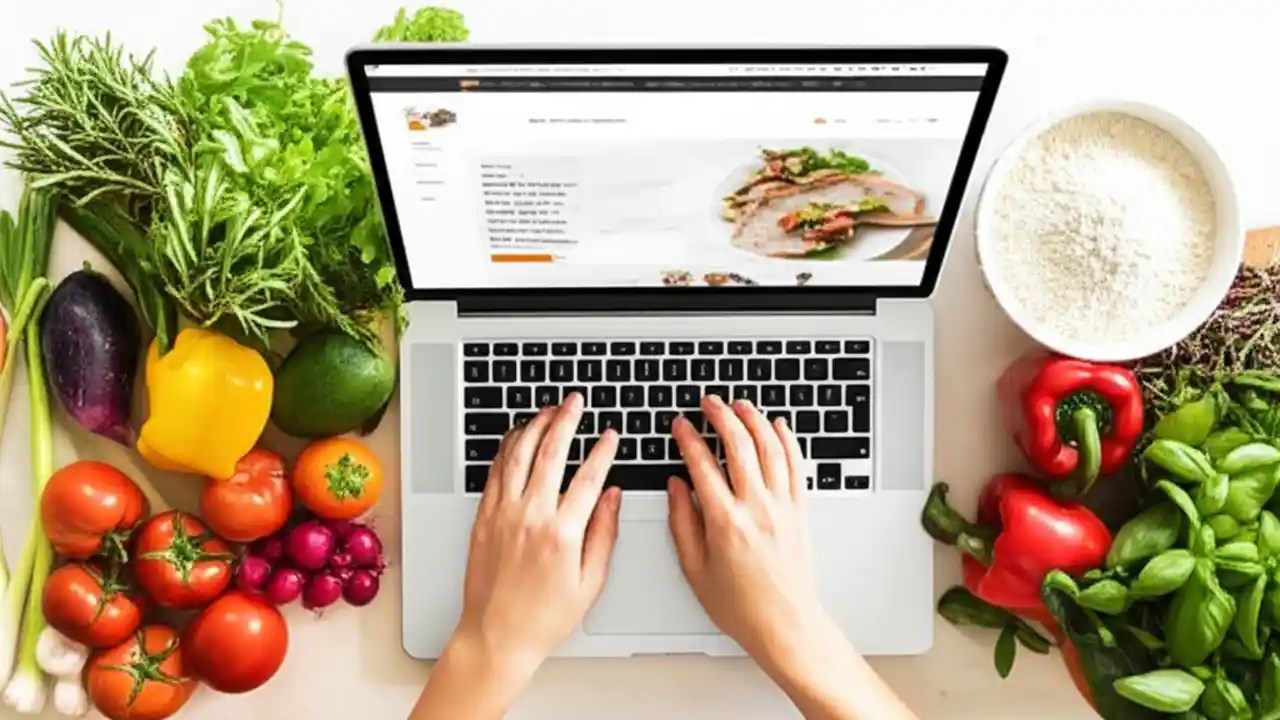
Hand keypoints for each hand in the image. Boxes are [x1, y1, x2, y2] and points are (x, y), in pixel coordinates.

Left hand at [456, 394, 621, 667]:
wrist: (496, 636)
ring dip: (534, 425)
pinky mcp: (482, 517)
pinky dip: (507, 448)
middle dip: (566, 420)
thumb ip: (604, 534)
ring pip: (517, 454)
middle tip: (575, 402)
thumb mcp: (590, 582)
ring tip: (548, 410)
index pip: (588, 477)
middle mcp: (530, 517)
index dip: (602, 450)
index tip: (610, 435)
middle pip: (550, 453)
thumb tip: (612, 496)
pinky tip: (517, 436)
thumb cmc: (543, 618)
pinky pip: (494, 471)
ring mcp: (502, 514)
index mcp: (562, 534)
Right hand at [668, 395, 917, 719]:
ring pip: (770, 447)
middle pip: (739, 444)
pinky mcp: (800, 510)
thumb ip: (682, 522)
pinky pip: (795, 464)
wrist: (785, 624)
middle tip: (709, 403)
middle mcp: (756, 508)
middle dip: (721, 415)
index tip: (680, 426)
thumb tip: (676, 487)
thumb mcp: (694, 569)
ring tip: (740, 406)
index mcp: (724, 522)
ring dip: (754, 420)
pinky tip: (778, 426)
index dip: (687, 438)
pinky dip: (787, 440)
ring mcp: (782, 506)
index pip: (701, 465)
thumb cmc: (740, 606)